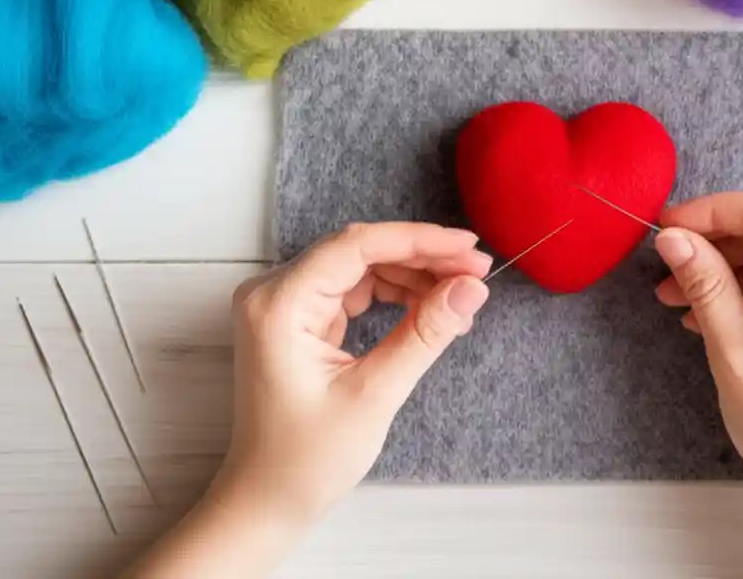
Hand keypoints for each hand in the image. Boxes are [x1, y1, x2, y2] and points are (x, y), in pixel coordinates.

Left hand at [219, 222, 491, 522]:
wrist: (266, 500)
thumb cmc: (305, 460)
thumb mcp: (375, 395)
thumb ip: (425, 333)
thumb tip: (471, 289)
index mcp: (279, 305)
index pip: (357, 247)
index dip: (419, 241)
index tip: (469, 248)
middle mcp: (274, 294)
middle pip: (360, 252)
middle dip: (422, 258)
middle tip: (476, 271)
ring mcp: (283, 305)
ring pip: (361, 268)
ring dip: (413, 277)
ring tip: (461, 297)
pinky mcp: (298, 319)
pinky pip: (353, 290)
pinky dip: (394, 295)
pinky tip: (430, 308)